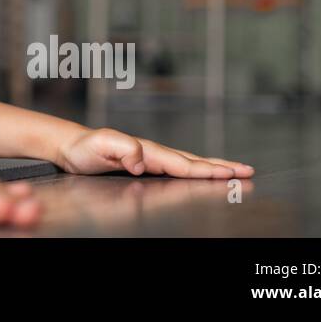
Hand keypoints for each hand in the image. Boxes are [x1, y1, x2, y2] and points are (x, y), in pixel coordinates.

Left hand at [55, 127, 254, 178]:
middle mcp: (154, 153)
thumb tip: (143, 162)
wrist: (72, 147)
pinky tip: (206, 174)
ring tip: (237, 172)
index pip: (183, 163)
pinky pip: (179, 168)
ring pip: (190, 163)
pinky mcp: (148, 164)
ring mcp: (153, 158)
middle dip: (222, 167)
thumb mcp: (100, 146)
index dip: (206, 170)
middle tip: (248, 171)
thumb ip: (123, 149)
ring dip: (214, 168)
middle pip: (194, 161)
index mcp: (148, 150)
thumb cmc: (85, 148)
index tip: (230, 172)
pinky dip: (198, 170)